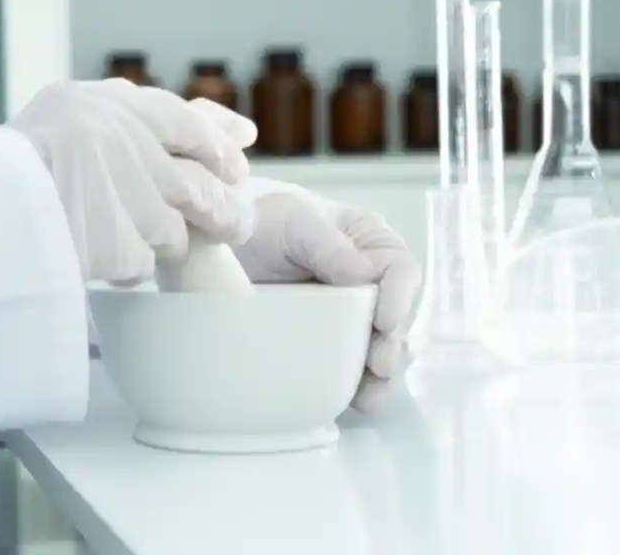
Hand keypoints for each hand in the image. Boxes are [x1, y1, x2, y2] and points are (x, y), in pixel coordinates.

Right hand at [10, 79, 255, 282]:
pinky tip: (92, 258)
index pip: (185, 121)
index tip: (234, 161)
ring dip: (159, 242)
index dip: (216, 146)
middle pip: (198, 184)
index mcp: (102, 104)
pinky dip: (124, 267)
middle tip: (234, 224)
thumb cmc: (3, 171)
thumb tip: (235, 135)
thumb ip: (134, 119)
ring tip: (122, 240)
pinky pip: (142, 264)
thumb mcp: (63, 116)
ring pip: (174, 231)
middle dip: (222, 210)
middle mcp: (121, 142)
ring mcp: (123, 195)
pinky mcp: (117, 243)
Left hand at [232, 182, 421, 411]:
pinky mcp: (324, 343)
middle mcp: (366, 282)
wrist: (218, 243)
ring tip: (370, 395)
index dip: (400, 298)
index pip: (400, 270)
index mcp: (369, 244)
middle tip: (378, 364)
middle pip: (393, 318)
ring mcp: (346, 317)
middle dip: (390, 345)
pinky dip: (354, 386)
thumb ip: (328, 246)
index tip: (385, 321)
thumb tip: (364, 276)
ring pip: (376, 349)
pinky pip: (347, 367)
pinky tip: (353, 400)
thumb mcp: (294, 221)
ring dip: (378, 376)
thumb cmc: (261, 219)